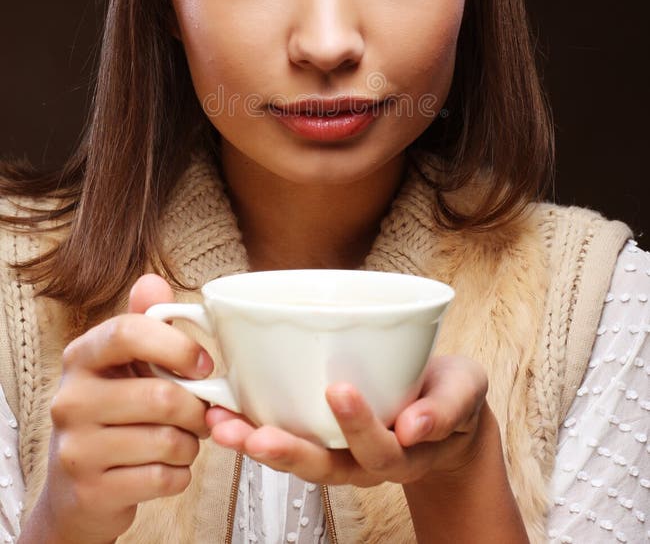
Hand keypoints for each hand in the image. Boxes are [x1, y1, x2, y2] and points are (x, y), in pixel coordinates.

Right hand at [24, 275, 212, 543]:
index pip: (129, 332)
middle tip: (201, 413)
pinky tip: (166, 468)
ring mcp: (77, 449)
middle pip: (161, 396)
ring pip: (167, 441)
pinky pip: (163, 478)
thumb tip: (153, 281)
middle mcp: (70, 400)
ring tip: (181, 440)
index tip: (204, 365)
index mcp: (81, 357)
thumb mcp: (124, 364)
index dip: (178, 346)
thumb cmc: (113, 414)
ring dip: (190, 444)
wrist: (77, 489)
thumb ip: (145, 323)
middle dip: (196, 409)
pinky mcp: (92, 491)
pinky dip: (180, 475)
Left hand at [206, 354, 489, 488]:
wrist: (445, 407)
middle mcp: (367, 461)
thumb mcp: (463, 393)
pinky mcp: (323, 434)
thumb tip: (416, 427)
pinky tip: (224, 412)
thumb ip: (445, 409)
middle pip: (327, 467)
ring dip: (259, 444)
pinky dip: (254, 426)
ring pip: (300, 458)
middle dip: (291, 452)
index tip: (340, 391)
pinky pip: (288, 438)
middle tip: (258, 436)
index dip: (360, 426)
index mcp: (405, 451)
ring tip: (223, 426)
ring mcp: (342, 451)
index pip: (380, 451)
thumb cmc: (450, 394)